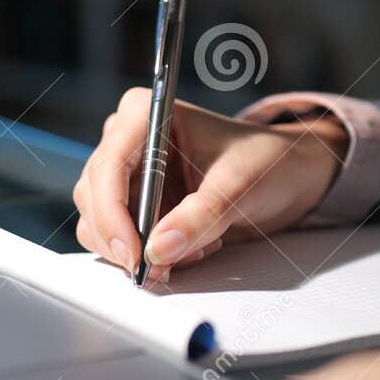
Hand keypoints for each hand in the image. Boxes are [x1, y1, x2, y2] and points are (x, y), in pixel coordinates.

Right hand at [73, 90, 346, 280]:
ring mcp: (126, 173)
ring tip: (194, 246)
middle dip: (127, 238)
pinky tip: (187, 246)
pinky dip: (148, 254)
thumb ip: (200, 217)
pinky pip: (117, 238)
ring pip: (98, 222)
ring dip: (140, 249)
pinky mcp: (132, 204)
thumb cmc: (265, 161)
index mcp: (147, 113)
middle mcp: (126, 139)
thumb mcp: (240, 186)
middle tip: (163, 265)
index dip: (112, 213)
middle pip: (94, 197)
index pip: (109, 165)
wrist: (285, 174)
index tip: (135, 253)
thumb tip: (158, 250)